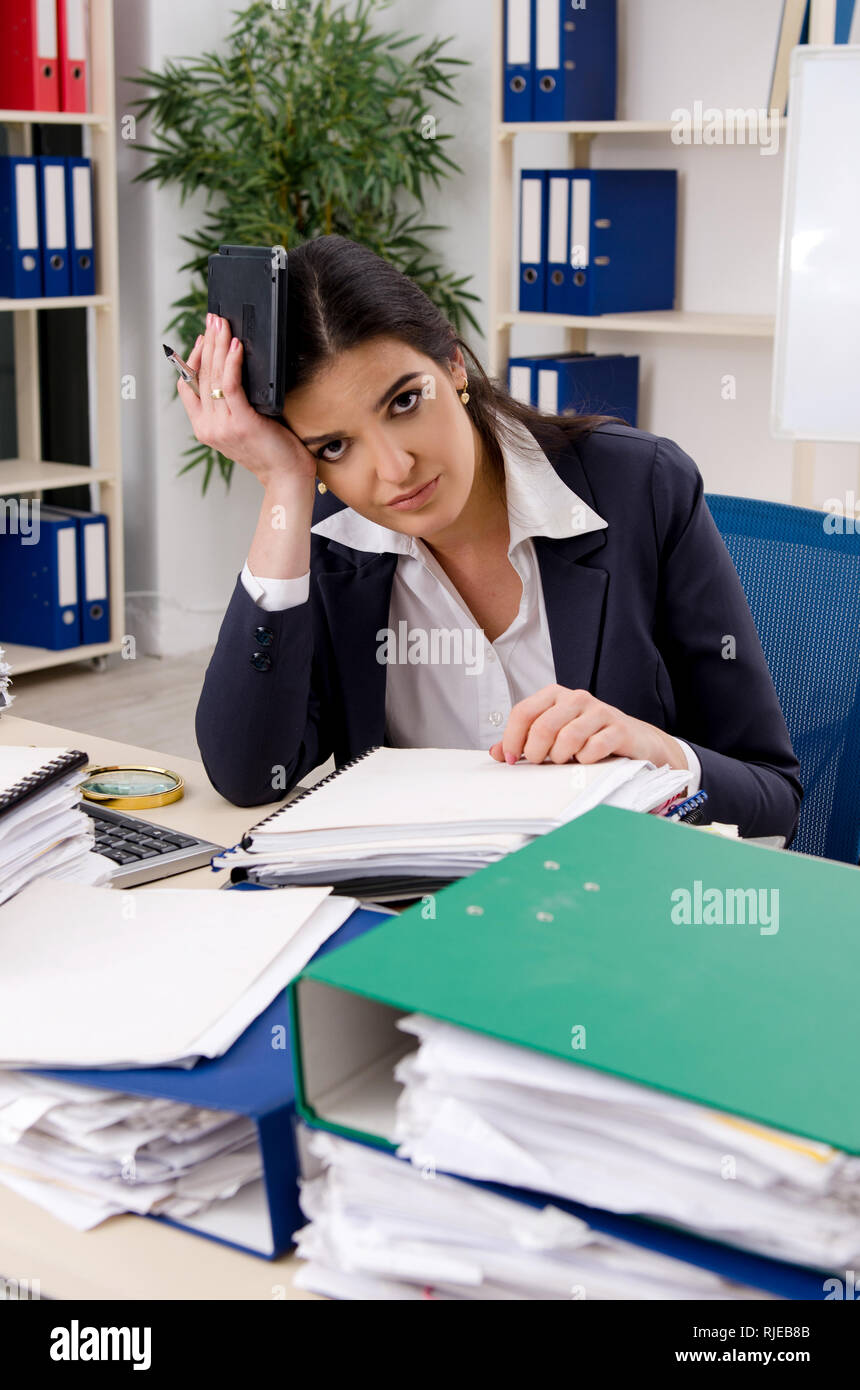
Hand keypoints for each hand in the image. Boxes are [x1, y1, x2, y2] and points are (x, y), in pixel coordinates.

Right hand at [176, 314, 316, 488]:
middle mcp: (208, 428)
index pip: (188, 386)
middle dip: (208, 342)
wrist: (286, 477)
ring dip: (219, 345)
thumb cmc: (272, 450)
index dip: (193, 359)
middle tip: (213, 319)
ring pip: (215, 377)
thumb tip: (232, 370)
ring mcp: (222, 426)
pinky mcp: (241, 423)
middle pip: (202, 375)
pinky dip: (232, 363)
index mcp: (204, 428)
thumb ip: (231, 404)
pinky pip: (231, 386)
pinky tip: (236, 346)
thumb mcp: (243, 425)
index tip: (203, 339)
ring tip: (223, 324)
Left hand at [488, 685, 688, 769]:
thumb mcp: (554, 736)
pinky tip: (586, 760)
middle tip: (540, 763)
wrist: (635, 741)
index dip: (511, 739)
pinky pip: (593, 748)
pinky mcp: (618, 729)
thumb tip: (495, 753)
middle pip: (543, 727)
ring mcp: (599, 712)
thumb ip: (524, 741)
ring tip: (564, 761)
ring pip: (567, 738)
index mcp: (555, 696)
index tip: (511, 760)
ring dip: (560, 758)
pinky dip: (585, 760)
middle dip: (535, 752)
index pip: (523, 712)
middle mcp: (576, 698)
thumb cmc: (589, 737)